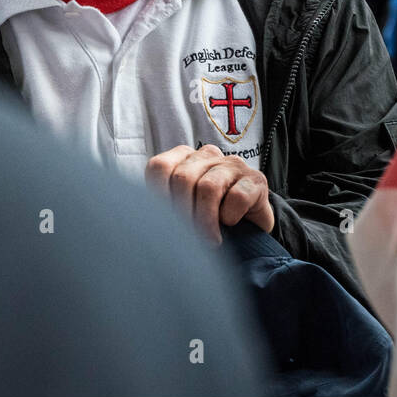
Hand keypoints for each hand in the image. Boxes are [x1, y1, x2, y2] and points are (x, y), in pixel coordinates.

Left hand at [144, 144, 274, 244]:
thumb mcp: (182, 210)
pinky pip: (236, 196)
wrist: (250, 226)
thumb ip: (161, 207)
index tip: (162, 223)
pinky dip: (230, 216)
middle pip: (183, 178)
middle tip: (188, 240)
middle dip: (183, 214)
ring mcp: (232, 165)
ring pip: (209, 187)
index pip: (160, 167)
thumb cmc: (208, 218)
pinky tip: (230, 225)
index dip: (157, 197)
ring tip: (209, 241)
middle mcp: (207, 155)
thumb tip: (141, 226)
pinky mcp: (255, 179)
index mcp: (183, 158)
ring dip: (206, 221)